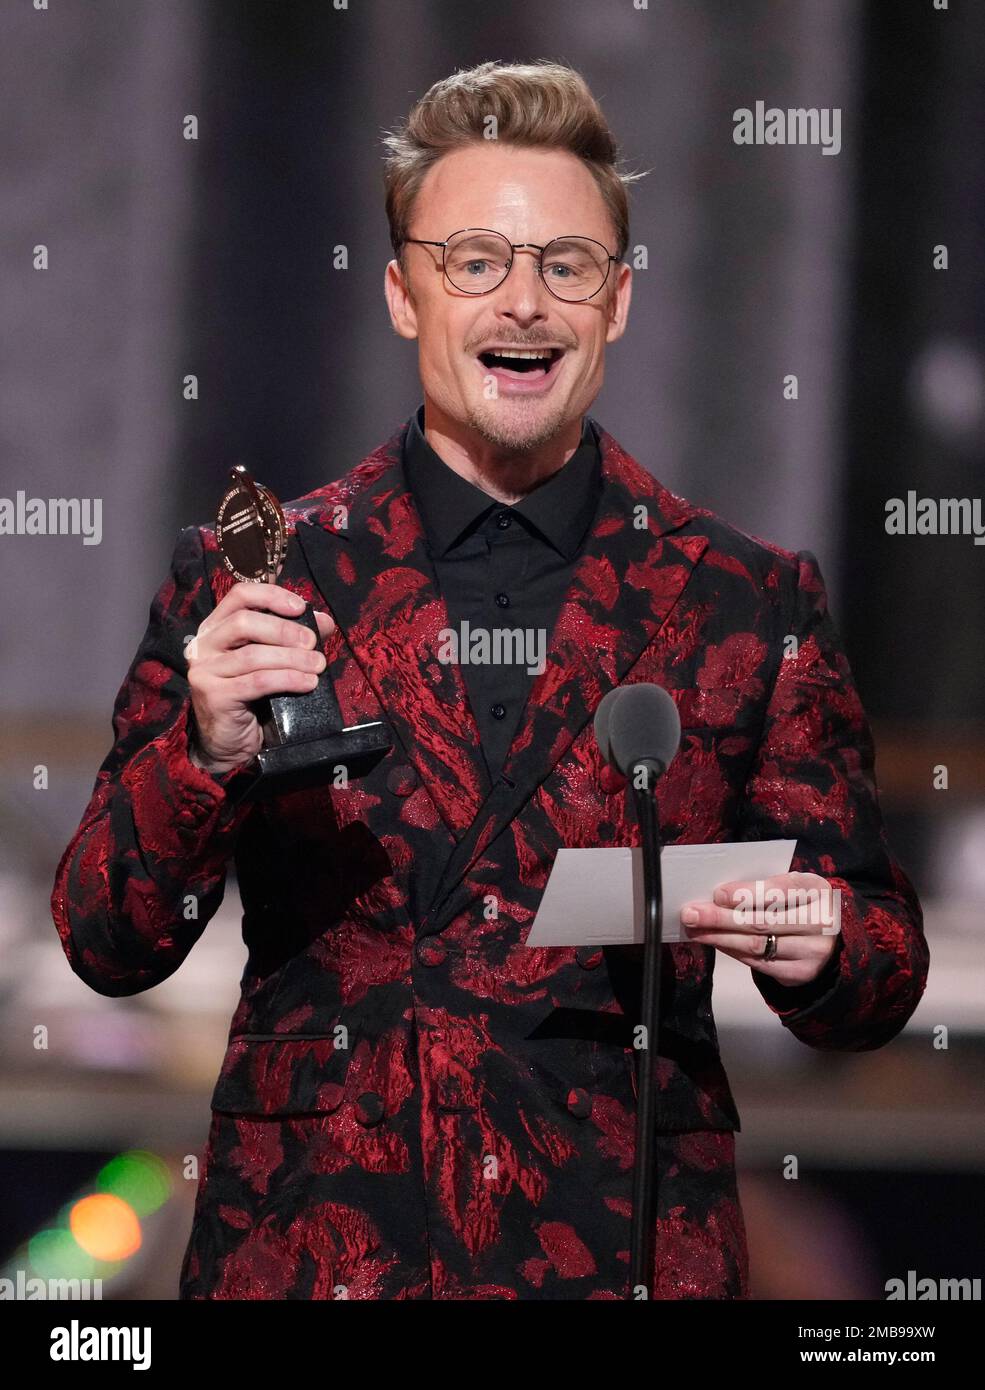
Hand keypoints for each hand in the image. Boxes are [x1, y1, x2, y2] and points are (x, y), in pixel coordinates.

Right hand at [186, 582, 335, 773]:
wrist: (229, 742)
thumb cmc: (251, 697)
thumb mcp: (271, 661)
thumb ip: (293, 638)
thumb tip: (324, 622)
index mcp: (216, 627)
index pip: (240, 595)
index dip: (271, 596)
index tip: (301, 607)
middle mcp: (204, 644)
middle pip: (245, 622)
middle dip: (284, 630)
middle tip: (312, 644)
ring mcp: (205, 670)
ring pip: (253, 655)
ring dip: (292, 659)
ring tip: (318, 666)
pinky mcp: (213, 695)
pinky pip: (257, 682)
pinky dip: (287, 680)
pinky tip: (307, 683)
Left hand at [680, 871, 840, 987]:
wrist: (829, 939)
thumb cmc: (800, 904)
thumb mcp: (791, 887)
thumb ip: (763, 888)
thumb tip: (716, 896)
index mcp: (817, 890)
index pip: (779, 891)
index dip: (746, 893)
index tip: (716, 894)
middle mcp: (821, 922)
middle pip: (762, 921)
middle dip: (720, 918)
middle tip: (691, 914)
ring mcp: (813, 951)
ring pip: (757, 944)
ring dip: (719, 937)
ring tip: (695, 930)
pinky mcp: (801, 972)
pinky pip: (758, 963)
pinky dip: (732, 951)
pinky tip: (715, 943)